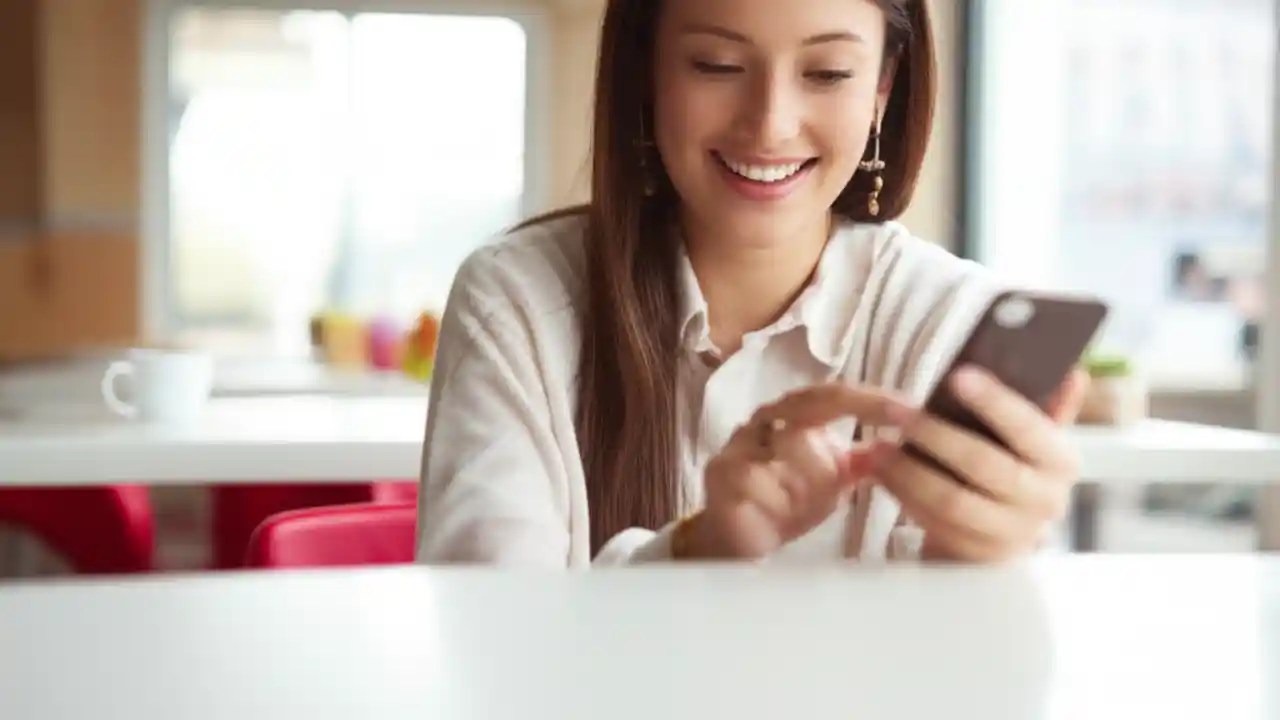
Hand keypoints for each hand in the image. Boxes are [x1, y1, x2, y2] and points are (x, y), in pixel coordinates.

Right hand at [681, 384, 909, 559]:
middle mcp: (761, 421)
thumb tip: (898, 445)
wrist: (734, 542)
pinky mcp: (722, 473)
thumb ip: (858, 462)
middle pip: (809, 406)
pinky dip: (782, 503)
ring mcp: (739, 444)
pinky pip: (766, 481)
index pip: (831, 395)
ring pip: (791, 447)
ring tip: (802, 506)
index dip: (870, 400)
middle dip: (846, 428)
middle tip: (872, 449)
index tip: (910, 410)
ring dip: (809, 483)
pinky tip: (780, 516)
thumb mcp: (830, 482)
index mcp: (787, 415)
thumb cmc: (783, 505)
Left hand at [870, 366, 1089, 562]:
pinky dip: (903, 497)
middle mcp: (1044, 501)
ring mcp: (1010, 533)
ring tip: (875, 445)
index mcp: (1061, 462)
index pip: (1029, 427)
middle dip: (934, 434)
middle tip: (894, 410)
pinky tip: (881, 474)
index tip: (957, 375)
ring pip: (951, 500)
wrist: (1007, 535)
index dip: (994, 402)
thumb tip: (1072, 373)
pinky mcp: (976, 555)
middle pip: (983, 464)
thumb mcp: (1034, 440)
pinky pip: (932, 524)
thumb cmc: (1015, 469)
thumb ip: (1048, 407)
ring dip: (907, 471)